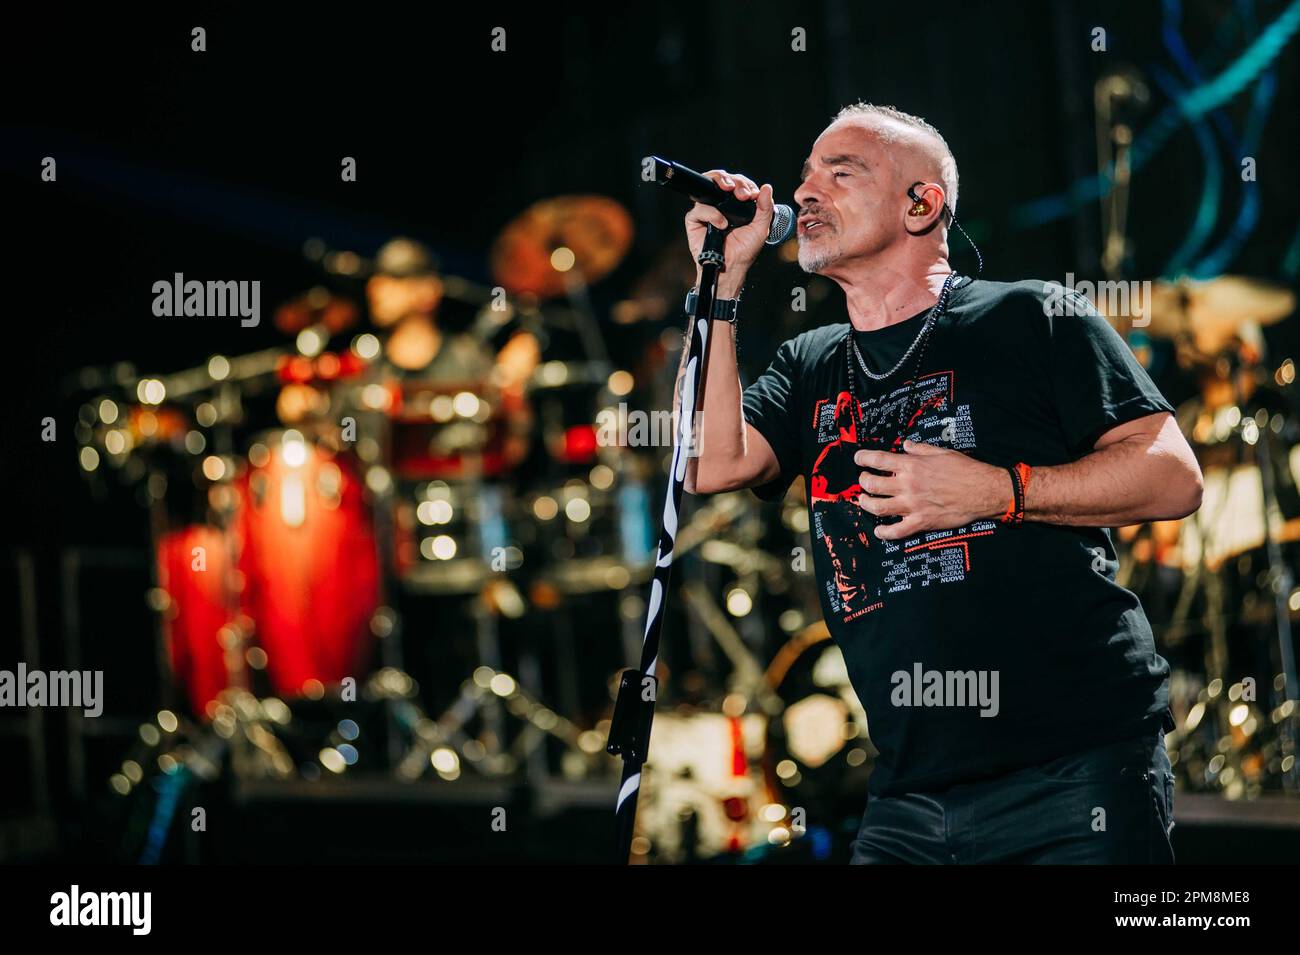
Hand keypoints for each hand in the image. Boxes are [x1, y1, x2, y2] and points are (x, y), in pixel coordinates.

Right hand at [684, 170, 774, 297]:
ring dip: (721, 185)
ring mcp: (706, 211)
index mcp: (735, 204)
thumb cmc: (745, 250)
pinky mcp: (694, 220)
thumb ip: (765, 208)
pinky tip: (722, 225)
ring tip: (730, 192)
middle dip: (735, 182)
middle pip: (723, 181)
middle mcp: (720, 205)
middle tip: (743, 193)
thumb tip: (766, 187)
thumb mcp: (761, 227)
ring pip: (709, 188)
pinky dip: (712, 214)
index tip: (752, 193)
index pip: (738, 184)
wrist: (731, 266)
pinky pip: (700, 208)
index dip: (745, 184)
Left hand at [853, 440, 1011, 539]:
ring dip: (866, 504)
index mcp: (912, 465)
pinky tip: (879, 531)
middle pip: (872, 484)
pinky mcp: (921, 522)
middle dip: (862, 482)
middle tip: (863, 482)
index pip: (878, 459)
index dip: (863, 459)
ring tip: (864, 502)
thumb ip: (920, 449)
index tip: (858, 459)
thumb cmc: (965, 469)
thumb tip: (906, 445)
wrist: (983, 490)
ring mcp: (913, 504)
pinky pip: (896, 531)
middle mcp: (908, 484)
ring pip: (878, 507)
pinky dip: (884, 533)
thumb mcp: (941, 452)